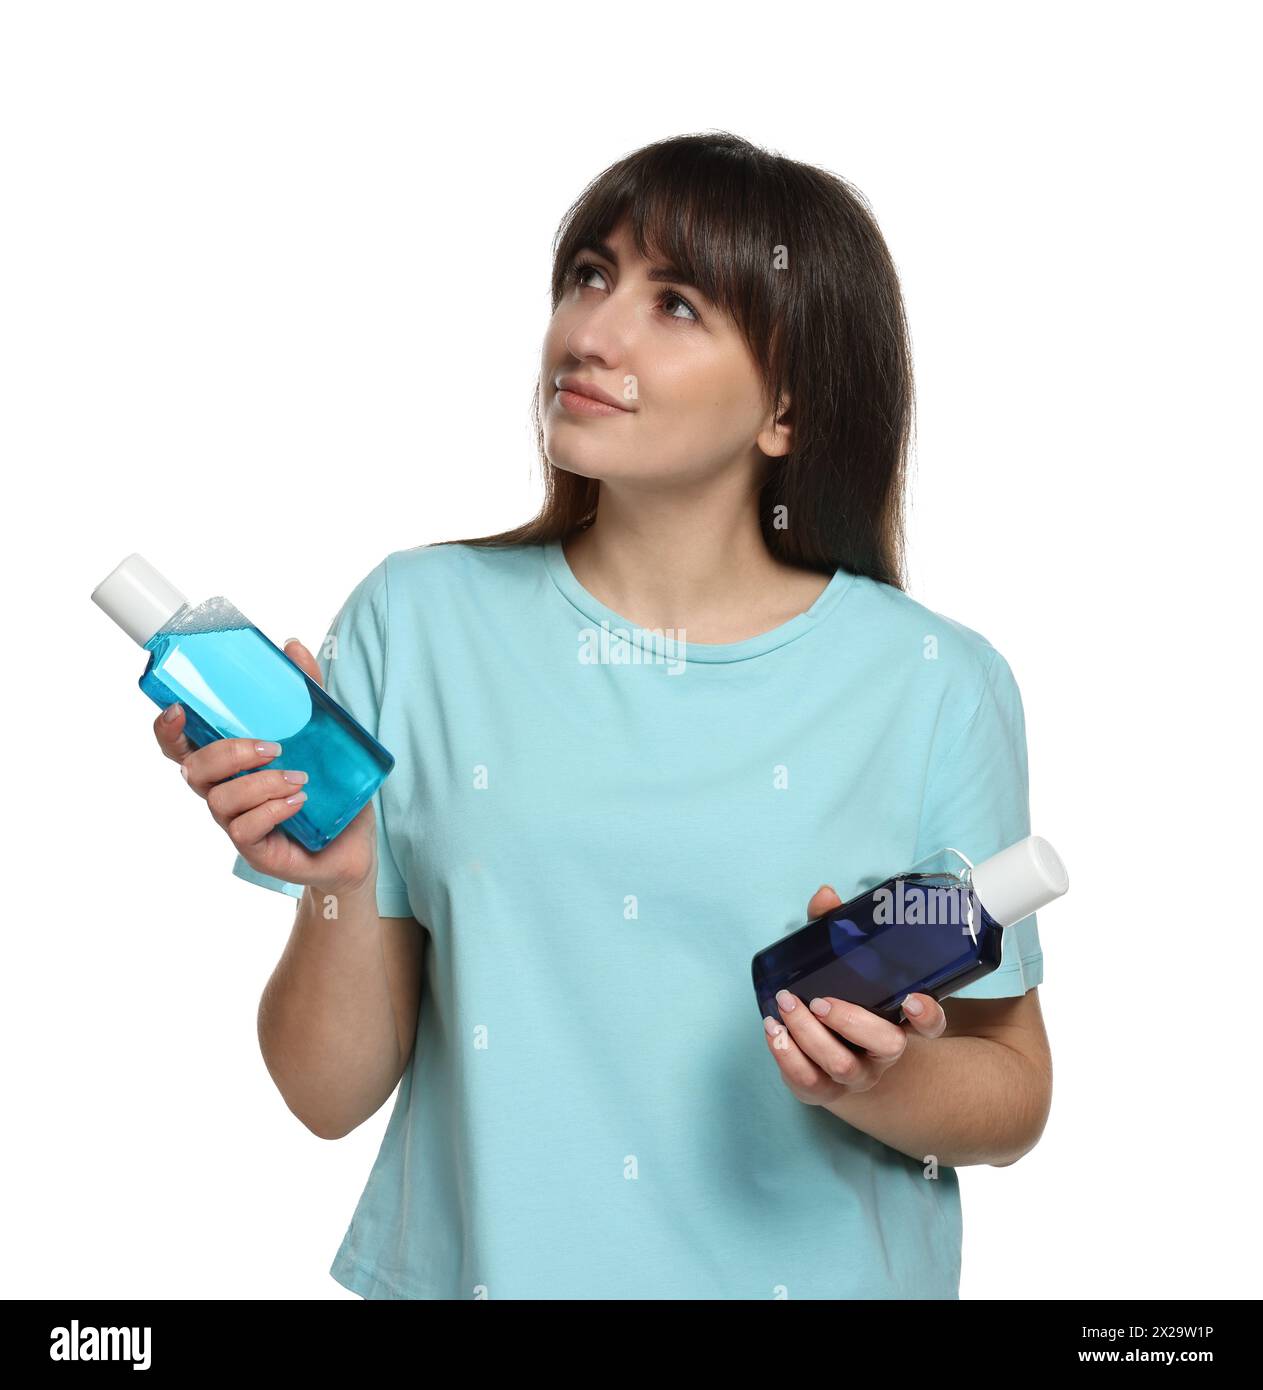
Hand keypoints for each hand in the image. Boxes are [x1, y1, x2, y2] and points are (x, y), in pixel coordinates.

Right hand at [152, 637, 379, 897]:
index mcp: (229, 762)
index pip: (180, 746)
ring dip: (259, 784)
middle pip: (192, 770)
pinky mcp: (254, 849)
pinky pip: (243, 830)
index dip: (167, 729)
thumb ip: (306, 693)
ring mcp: (235, 822)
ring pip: (220, 799)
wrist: (354, 845)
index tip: (177, 708)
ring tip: (300, 779)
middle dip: (227, 753)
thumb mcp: (323, 736)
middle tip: (273, 747)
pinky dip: (270, 811)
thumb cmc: (329, 789)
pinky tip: (297, 802)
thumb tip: (292, 646)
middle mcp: (224, 791)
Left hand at [762, 882, 947, 1101]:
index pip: (930, 1024)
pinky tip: (772, 1029)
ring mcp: (856, 1075)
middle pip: (886, 1046)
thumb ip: (834, 928)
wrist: (827, 1050)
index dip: (927, 1014)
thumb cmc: (841, 995)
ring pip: (841, 1065)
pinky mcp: (824, 1090)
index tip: (913, 998)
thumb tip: (825, 896)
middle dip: (850, 1021)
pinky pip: (808, 1083)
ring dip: (809, 1034)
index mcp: (898, 1020)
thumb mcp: (842, 963)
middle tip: (820, 1000)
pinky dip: (786, 1055)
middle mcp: (883, 1053)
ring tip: (785, 1004)